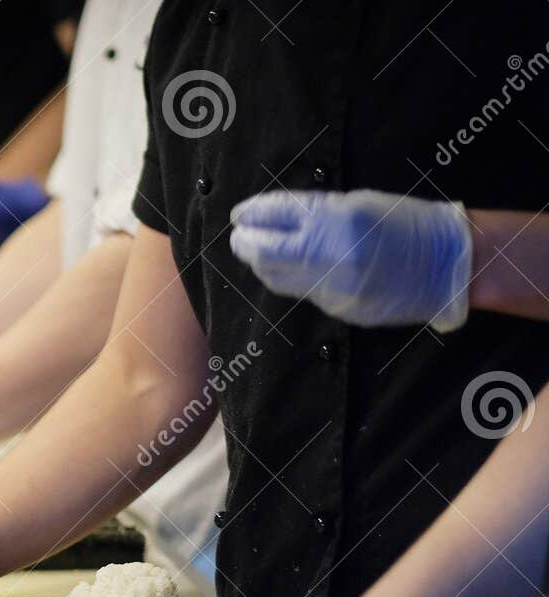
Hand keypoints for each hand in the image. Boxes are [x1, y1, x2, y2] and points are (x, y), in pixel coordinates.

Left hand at [229, 190, 471, 331]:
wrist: (445, 264)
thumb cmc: (406, 224)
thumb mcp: (359, 204)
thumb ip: (317, 213)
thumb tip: (277, 219)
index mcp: (334, 219)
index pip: (277, 214)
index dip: (253, 214)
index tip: (239, 215)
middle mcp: (327, 253)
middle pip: (265, 251)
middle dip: (246, 243)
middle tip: (238, 237)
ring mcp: (330, 284)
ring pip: (276, 277)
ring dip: (260, 264)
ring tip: (254, 252)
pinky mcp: (336, 306)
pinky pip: (301, 291)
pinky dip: (286, 278)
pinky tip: (283, 270)